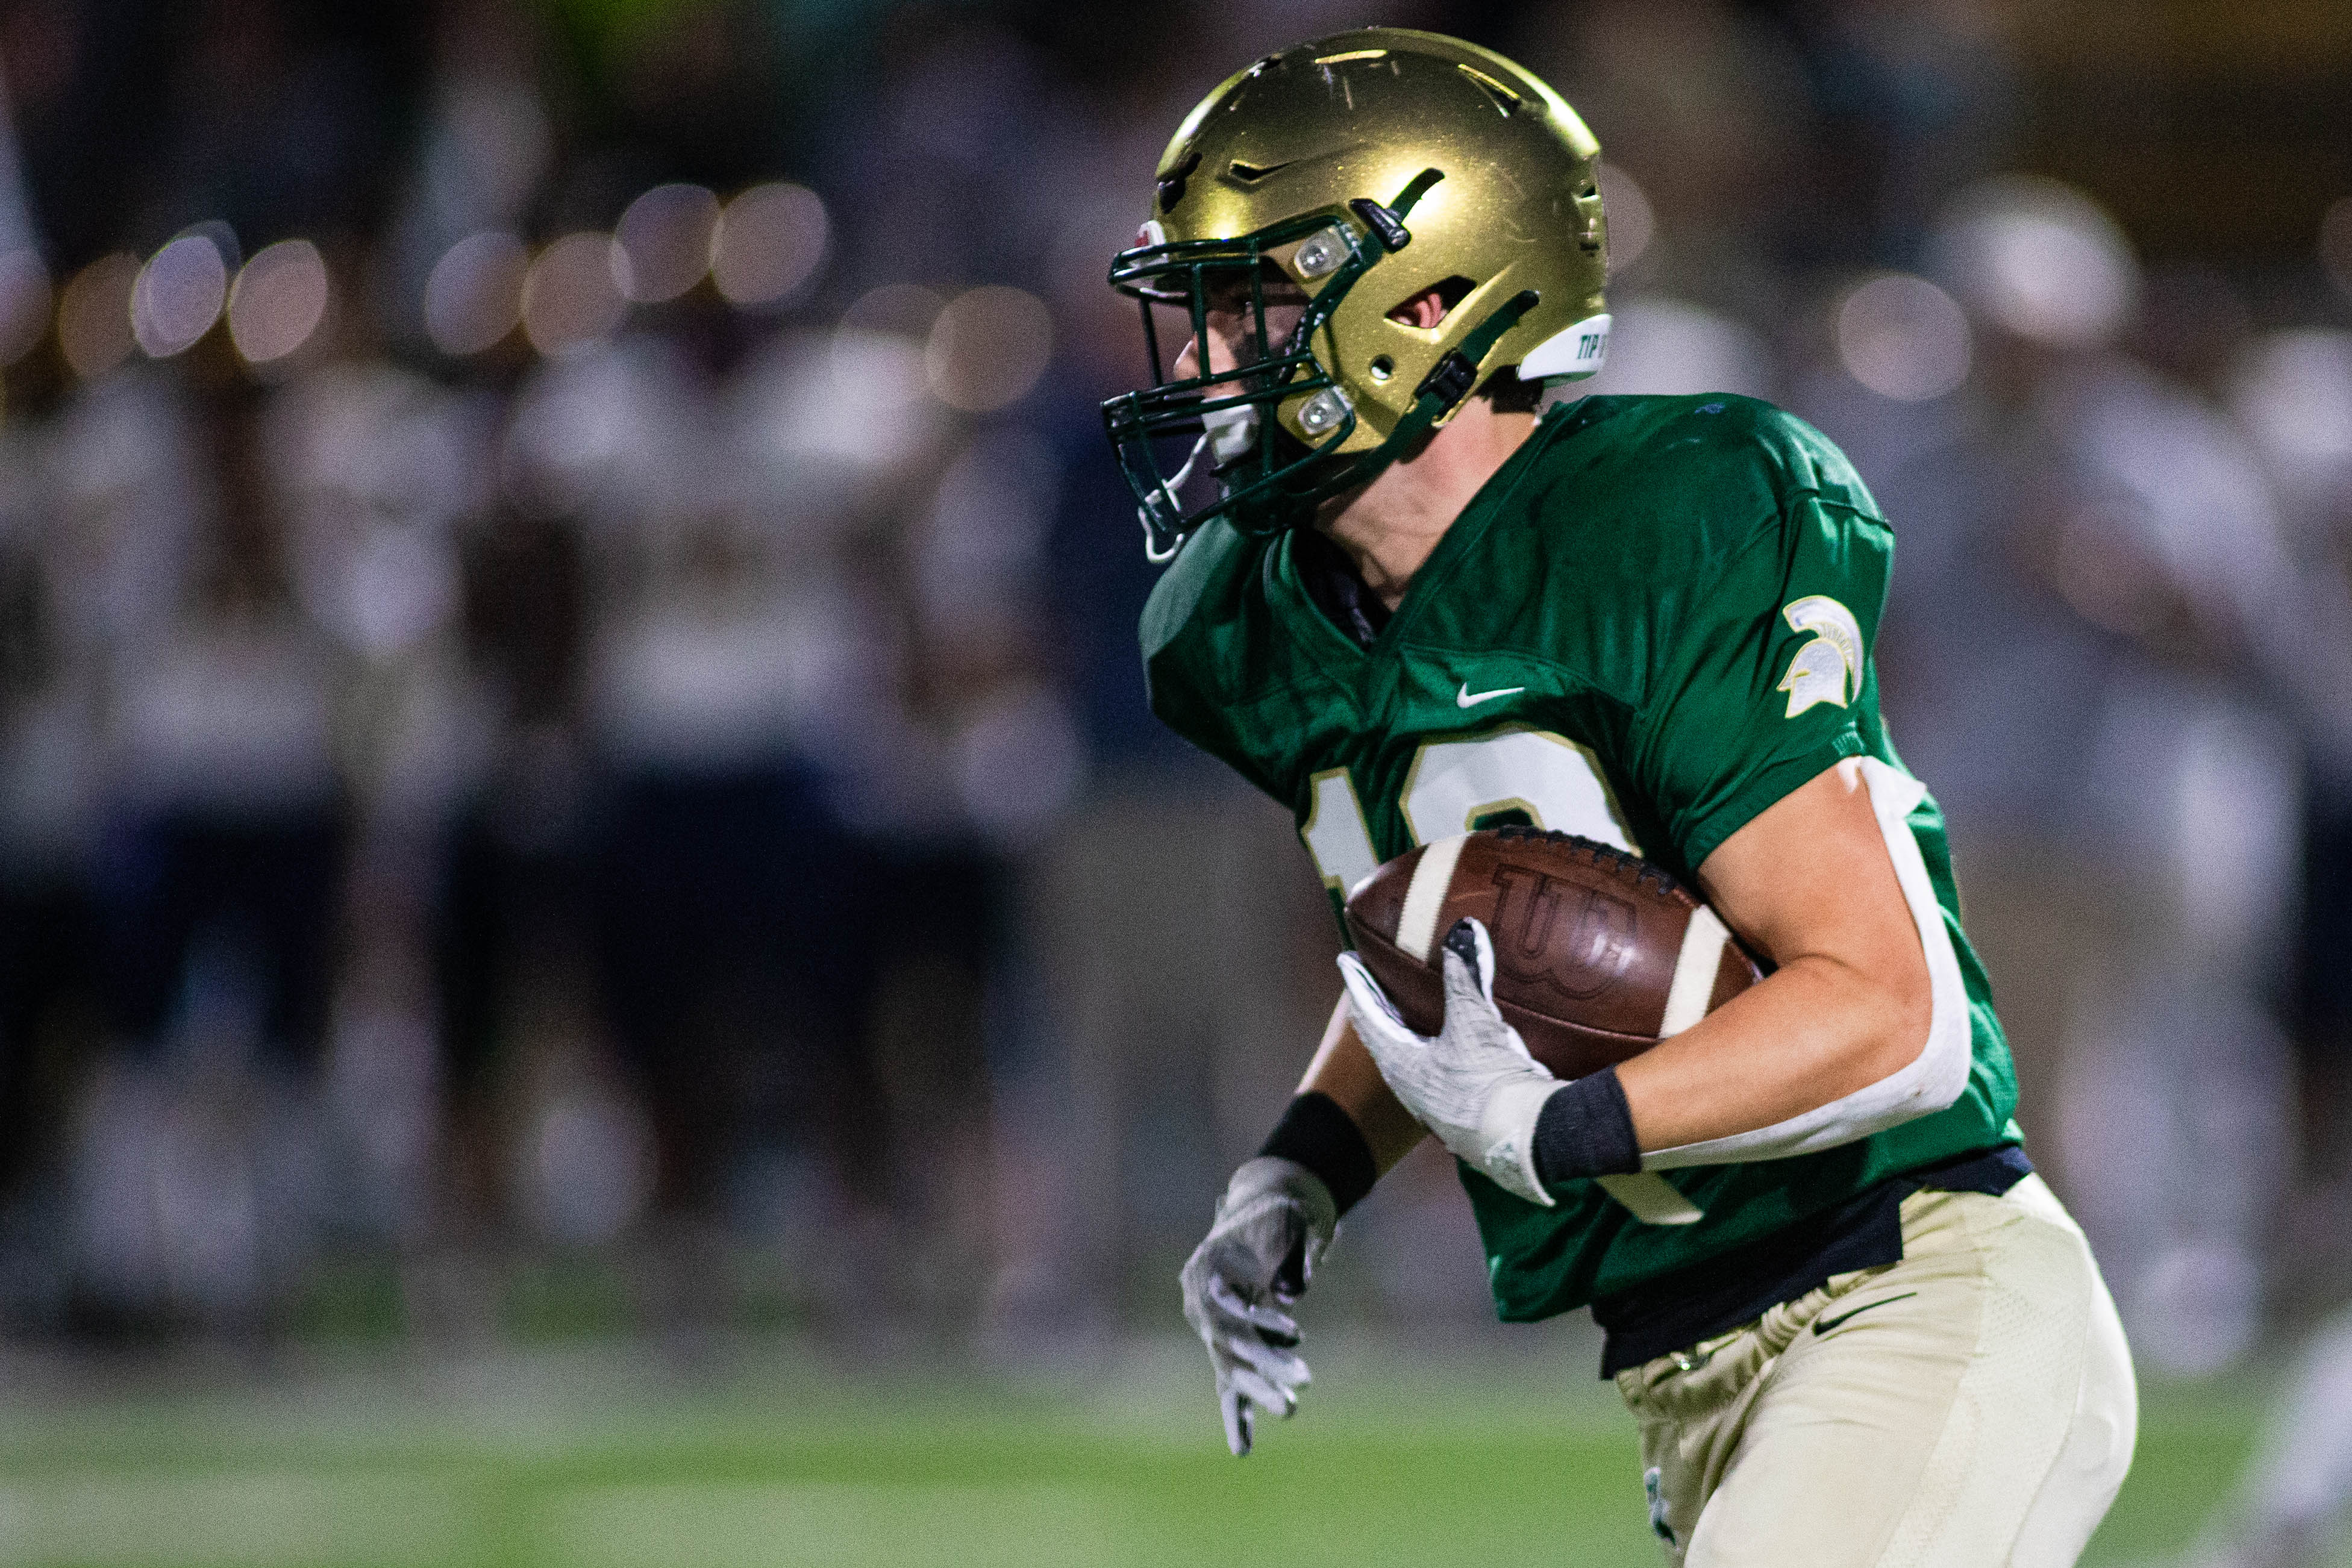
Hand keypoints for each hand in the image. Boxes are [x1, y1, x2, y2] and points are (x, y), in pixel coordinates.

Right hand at [1179, 1156, 1334, 1455]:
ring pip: (1232, 1366)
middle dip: (1266, 1364)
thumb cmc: (1280, 1211)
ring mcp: (1212, 1323)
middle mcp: (1201, 1299)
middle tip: (1303, 1383)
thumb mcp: (1292, 1221)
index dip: (1258, 1322)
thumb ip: (1292, 1254)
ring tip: (1291, 1409)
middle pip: (1230, 1341)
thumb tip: (1291, 1294)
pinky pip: (1228, 1383)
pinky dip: (1237, 1414)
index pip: (1227, 1305)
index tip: (1294, 1332)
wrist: (1269, 1205)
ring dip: (1261, 1389)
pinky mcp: (1229, 1342)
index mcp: (1208, 1265)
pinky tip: (1243, 1450)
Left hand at [1338, 918, 1561, 1205]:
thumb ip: (1466, 977)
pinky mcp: (1459, 1116)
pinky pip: (1436, 1075)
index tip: (1346, 963)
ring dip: (1406, 1033)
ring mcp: (1433, 1106)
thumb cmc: (1487, 1082)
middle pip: (1385, 1039)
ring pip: (1409, 1060)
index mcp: (1400, 1064)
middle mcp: (1409, 1088)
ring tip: (1408, 1012)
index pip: (1369, 1015)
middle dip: (1379, 1009)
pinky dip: (1434, 1053)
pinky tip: (1449, 1048)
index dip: (1359, 985)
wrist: (1523, 1138)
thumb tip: (1463, 934)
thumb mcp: (1474, 1022)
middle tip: (1374, 984)